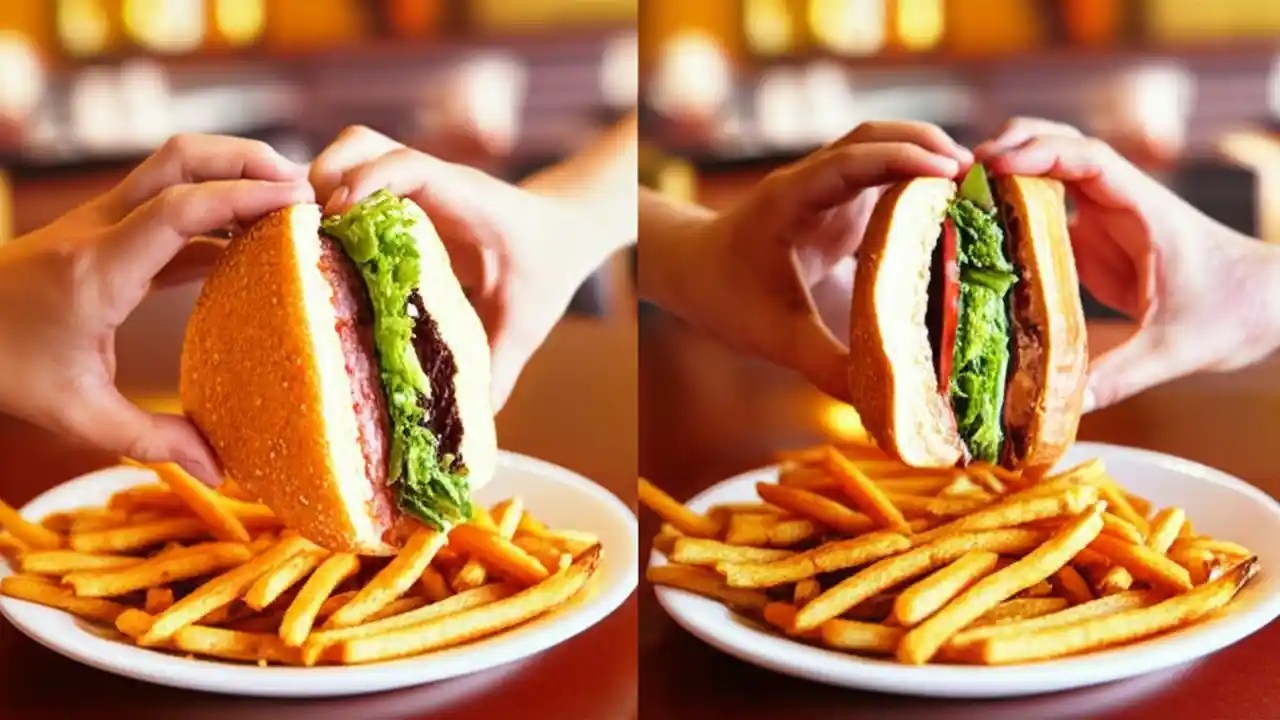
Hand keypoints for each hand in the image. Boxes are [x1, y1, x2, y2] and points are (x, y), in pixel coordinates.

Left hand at [0, 135, 311, 482]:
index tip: (298, 205)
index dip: (243, 198)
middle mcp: (100, 229)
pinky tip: (248, 239)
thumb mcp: (77, 414)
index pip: (179, 209)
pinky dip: (215, 209)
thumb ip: (152, 440)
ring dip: (234, 172)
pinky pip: (170, 202)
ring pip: (175, 166)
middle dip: (249, 160)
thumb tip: (222, 470)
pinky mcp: (104, 229)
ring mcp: (100, 221)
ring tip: (288, 203)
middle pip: (182, 159)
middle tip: (306, 188)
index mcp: (99, 270)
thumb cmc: (5, 368)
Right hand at [311, 125, 626, 410]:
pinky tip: (319, 247)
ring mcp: (413, 184)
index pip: (409, 165)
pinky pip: (352, 179)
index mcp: (465, 199)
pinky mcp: (401, 196)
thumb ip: (500, 367)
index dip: (369, 180)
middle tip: (306, 234)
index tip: (339, 215)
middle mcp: (433, 183)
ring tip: (303, 240)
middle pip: (363, 145)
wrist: (562, 233)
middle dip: (324, 178)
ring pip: (351, 155)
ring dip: (318, 186)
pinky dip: (327, 198)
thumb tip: (471, 425)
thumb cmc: (546, 268)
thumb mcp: (528, 320)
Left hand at [640, 122, 970, 399]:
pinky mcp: (837, 201)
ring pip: (879, 148)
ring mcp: (824, 187)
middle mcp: (809, 182)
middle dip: (924, 144)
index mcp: (788, 201)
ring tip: (975, 186)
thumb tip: (884, 403)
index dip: (898, 159)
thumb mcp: (775, 337)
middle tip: (977, 173)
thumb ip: (826, 366)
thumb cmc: (727, 298)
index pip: (847, 162)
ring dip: (923, 155)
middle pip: (871, 137)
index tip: (948, 170)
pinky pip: (882, 176)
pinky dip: (916, 179)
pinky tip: (952, 207)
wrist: (695, 272)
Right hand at [976, 118, 1279, 408]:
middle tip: (959, 170)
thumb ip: (1123, 375)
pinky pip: (1047, 213)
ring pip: (1049, 173)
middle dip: (1011, 145)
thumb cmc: (1240, 312)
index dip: (1040, 152)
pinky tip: (977, 233)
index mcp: (1146, 207)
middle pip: (1060, 146)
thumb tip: (1067, 404)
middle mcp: (1121, 203)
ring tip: (957, 195)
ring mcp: (1106, 219)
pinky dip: (1010, 211)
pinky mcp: (1095, 243)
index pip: (1088, 159)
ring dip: (1005, 175)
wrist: (1272, 305)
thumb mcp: (1179, 349)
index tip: (995, 163)